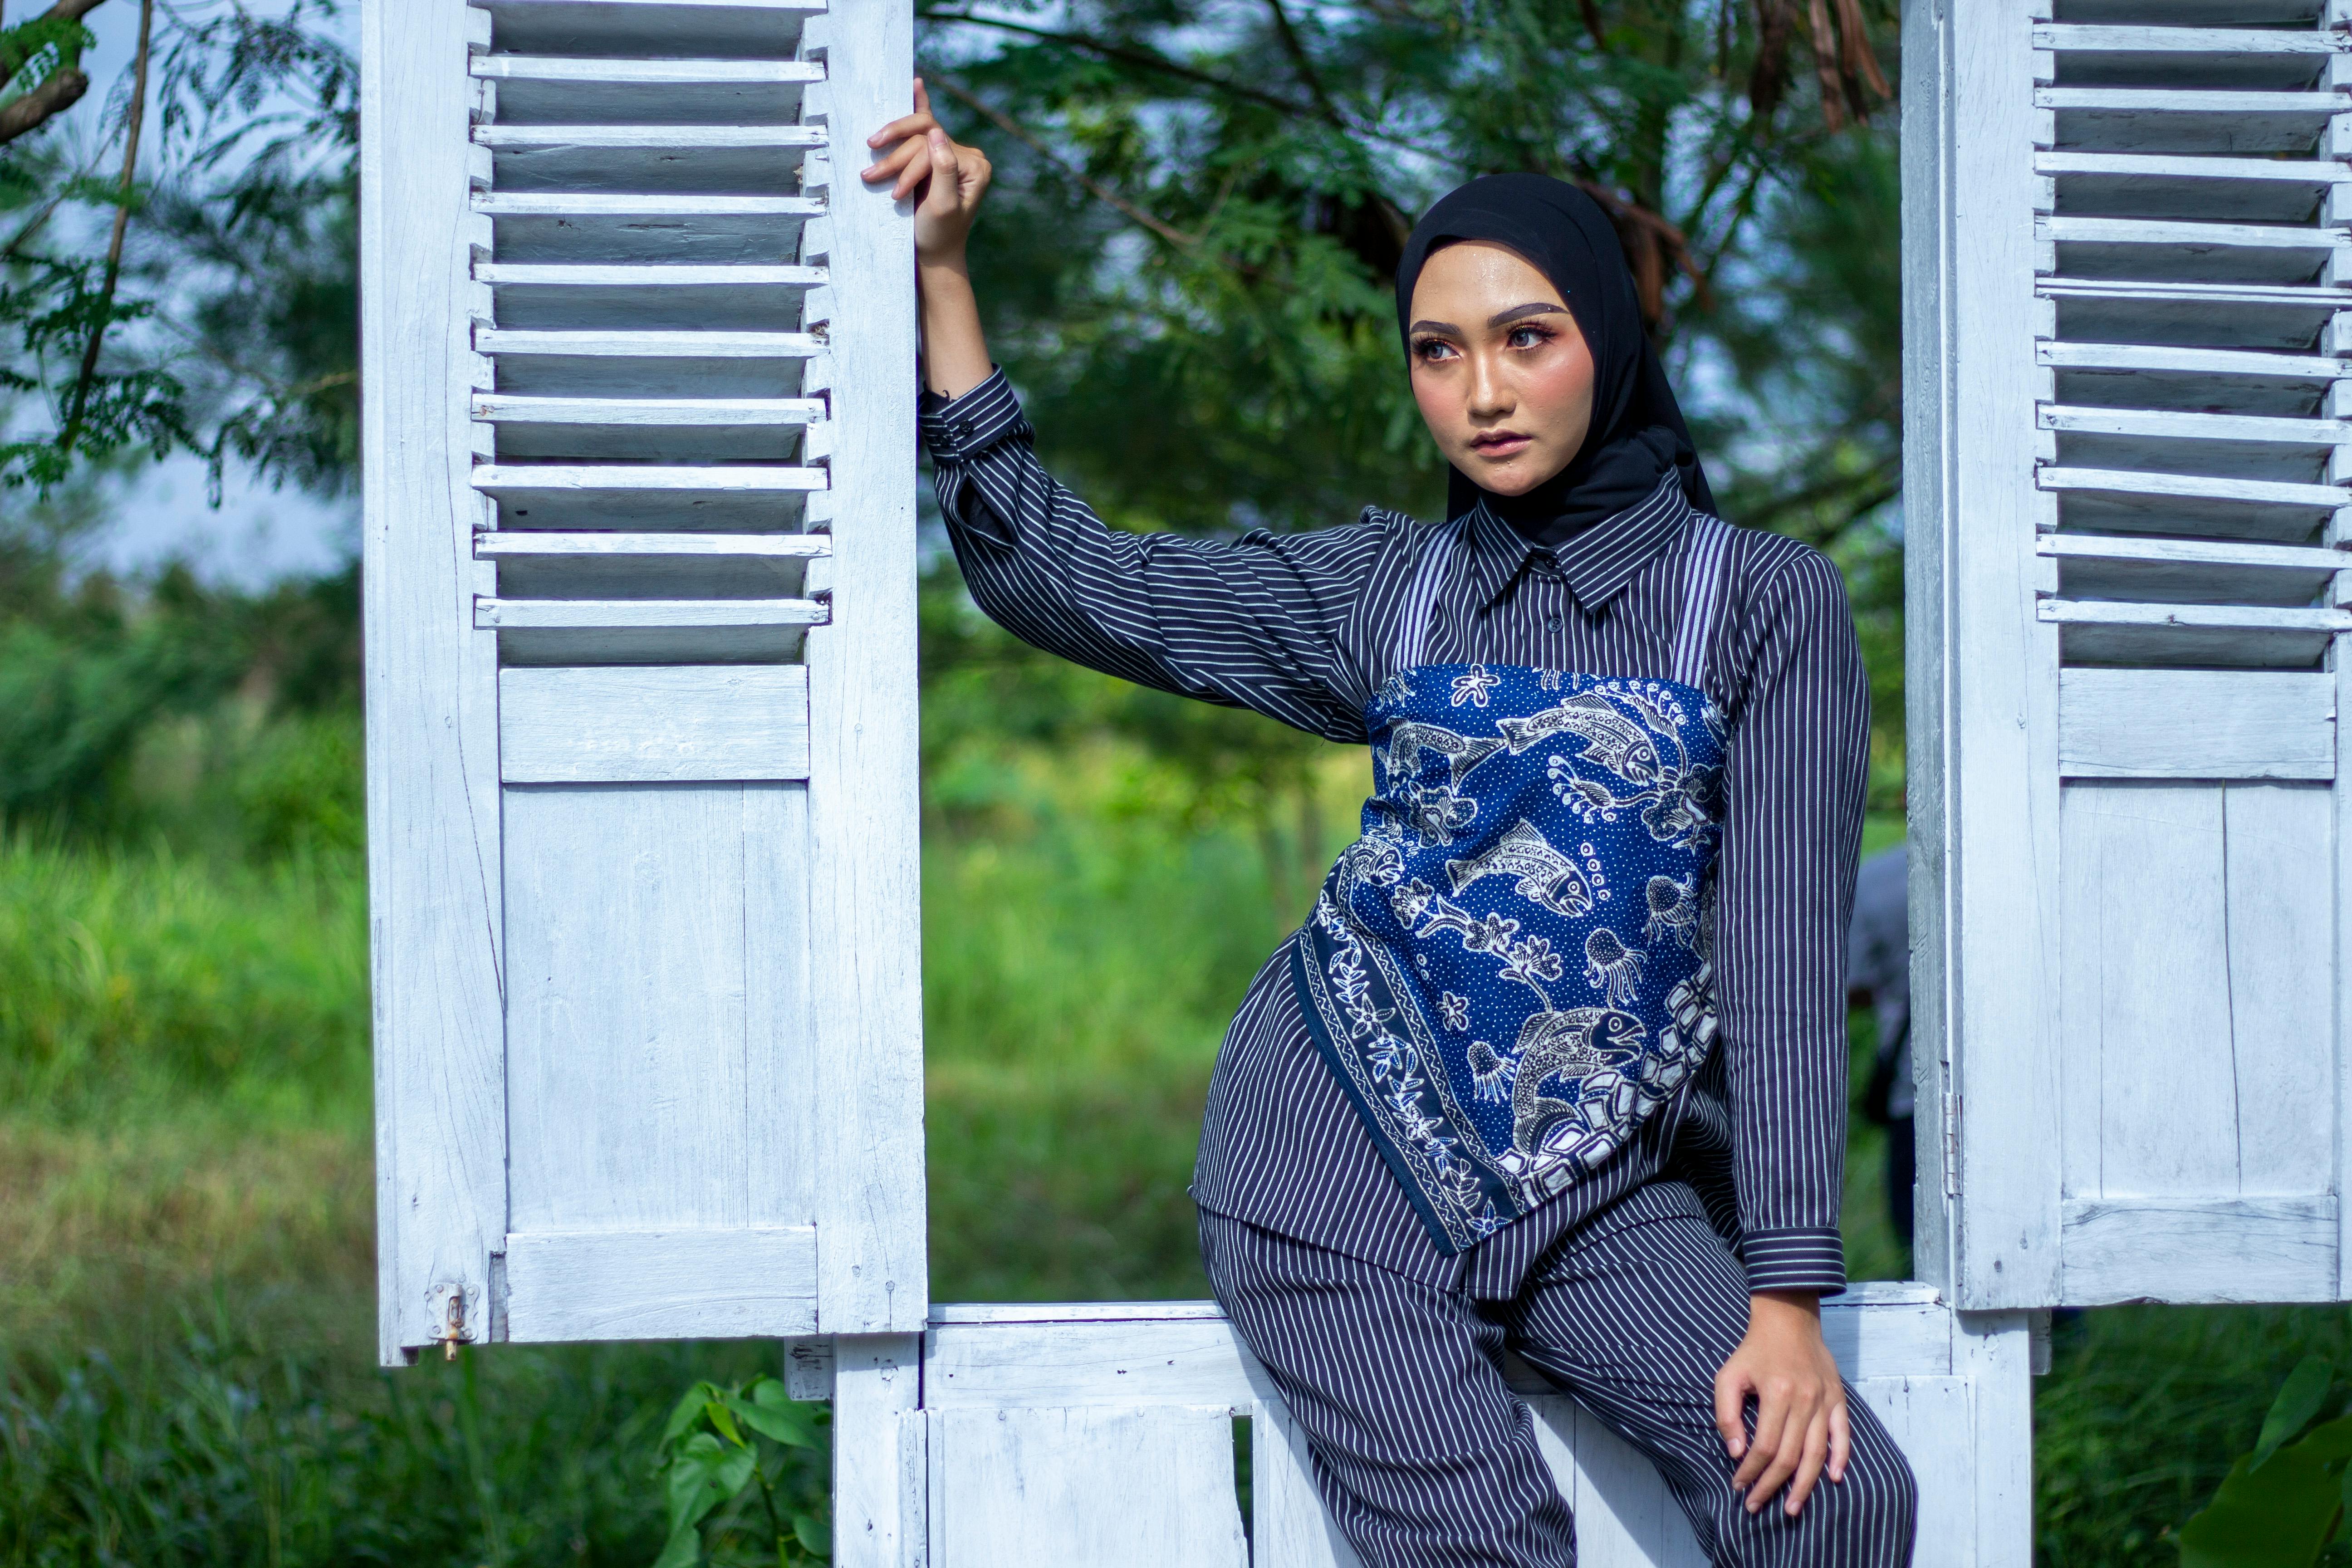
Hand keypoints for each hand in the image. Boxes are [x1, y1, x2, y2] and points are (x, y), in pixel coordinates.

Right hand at [863, 79, 991, 270]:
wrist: (934, 254)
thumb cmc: (938, 235)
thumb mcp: (942, 206)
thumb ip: (944, 169)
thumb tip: (934, 131)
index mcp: (975, 166)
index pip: (934, 148)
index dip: (910, 166)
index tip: (895, 193)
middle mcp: (967, 156)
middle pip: (924, 139)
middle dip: (896, 158)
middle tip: (870, 177)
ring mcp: (952, 155)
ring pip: (916, 137)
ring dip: (891, 151)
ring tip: (869, 173)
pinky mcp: (937, 158)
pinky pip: (927, 128)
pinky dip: (920, 106)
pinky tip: (917, 85)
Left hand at [1713, 1290, 1849, 1517]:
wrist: (1788, 1319)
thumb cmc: (1753, 1350)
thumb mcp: (1728, 1376)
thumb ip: (1727, 1414)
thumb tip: (1737, 1452)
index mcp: (1776, 1394)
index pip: (1763, 1447)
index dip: (1750, 1471)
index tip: (1738, 1486)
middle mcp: (1804, 1400)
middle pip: (1789, 1456)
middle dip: (1771, 1486)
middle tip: (1757, 1506)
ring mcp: (1825, 1401)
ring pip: (1816, 1453)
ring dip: (1804, 1485)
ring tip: (1791, 1508)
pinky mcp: (1838, 1398)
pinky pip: (1843, 1434)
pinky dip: (1840, 1458)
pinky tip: (1832, 1478)